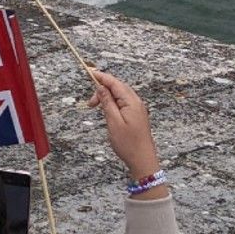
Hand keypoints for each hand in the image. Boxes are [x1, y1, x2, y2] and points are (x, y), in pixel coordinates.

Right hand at [87, 70, 166, 195]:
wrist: (143, 160)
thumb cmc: (129, 144)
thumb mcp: (113, 122)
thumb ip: (107, 103)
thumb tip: (101, 88)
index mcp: (131, 102)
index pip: (115, 83)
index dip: (102, 77)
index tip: (91, 73)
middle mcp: (136, 102)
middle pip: (118, 87)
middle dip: (103, 89)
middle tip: (91, 102)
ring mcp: (137, 109)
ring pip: (120, 95)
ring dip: (107, 97)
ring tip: (96, 107)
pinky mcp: (136, 116)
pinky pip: (123, 103)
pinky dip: (113, 103)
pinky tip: (107, 110)